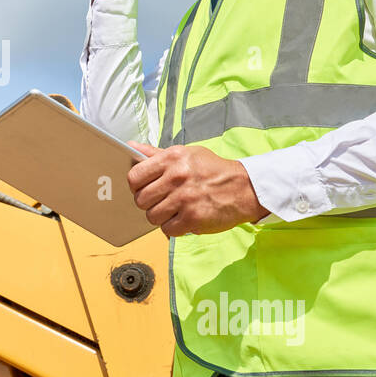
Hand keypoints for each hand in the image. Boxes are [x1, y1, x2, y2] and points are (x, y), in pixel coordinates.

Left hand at [126, 141, 267, 236]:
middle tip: (162, 201)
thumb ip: (156, 153)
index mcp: (172, 158)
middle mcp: (176, 177)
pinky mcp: (193, 218)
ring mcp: (184, 198)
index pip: (135, 176)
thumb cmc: (213, 170)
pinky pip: (167, 229)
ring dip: (161, 217)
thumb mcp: (186, 154)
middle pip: (141, 200)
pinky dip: (173, 228)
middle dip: (149, 204)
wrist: (244, 188)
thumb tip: (131, 147)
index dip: (136, 186)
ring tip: (174, 210)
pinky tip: (183, 219)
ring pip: (152, 216)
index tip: (144, 188)